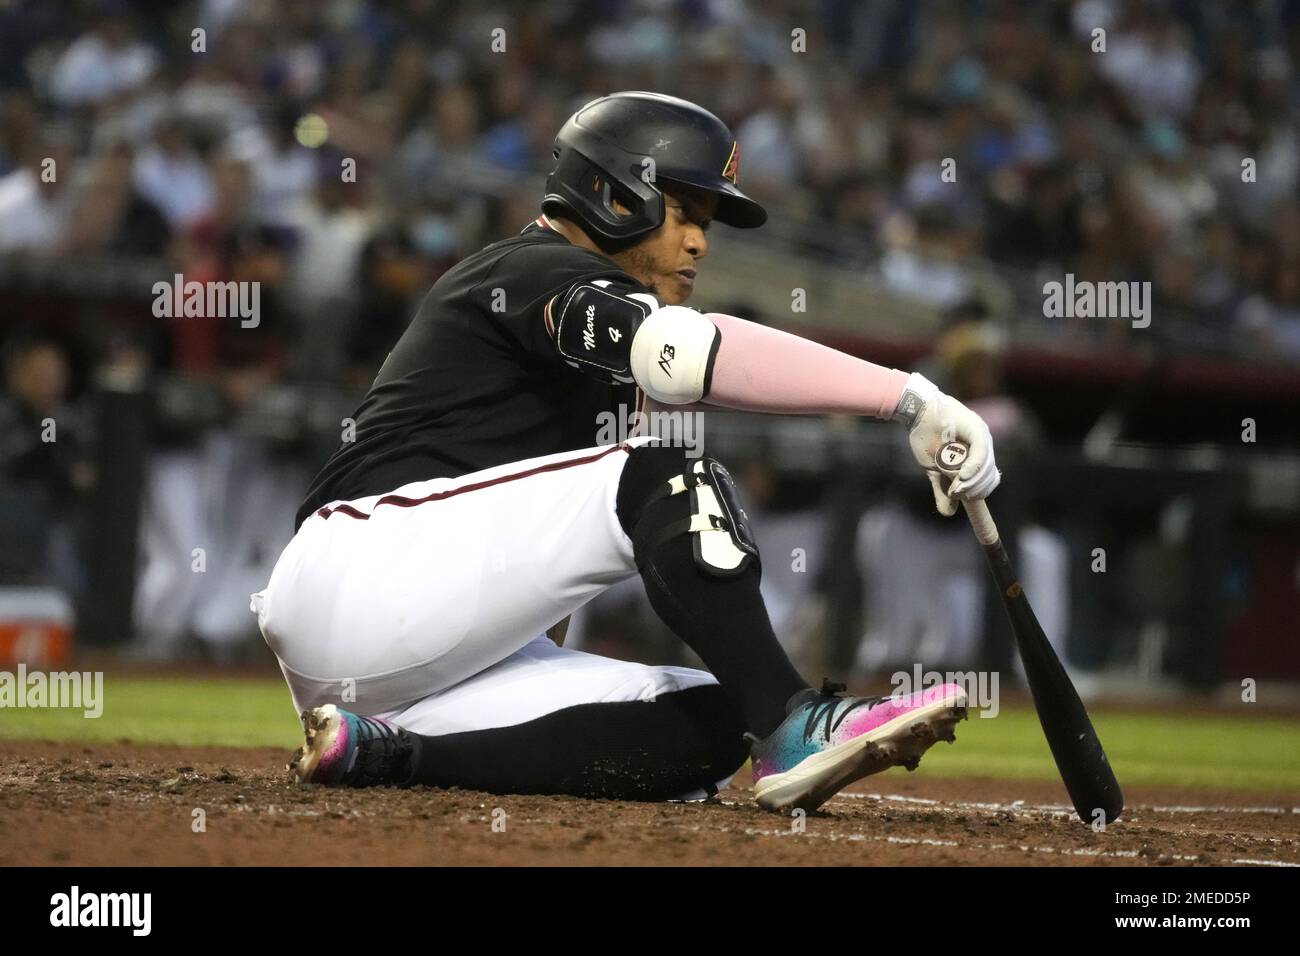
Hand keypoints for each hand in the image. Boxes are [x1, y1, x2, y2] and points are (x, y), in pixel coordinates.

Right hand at [892, 372, 999, 515]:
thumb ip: (942, 489)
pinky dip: (972, 469)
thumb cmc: (924, 436)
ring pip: (986, 468)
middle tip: (955, 493)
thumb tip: (948, 512)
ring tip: (955, 487)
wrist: (915, 411)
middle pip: (990, 475)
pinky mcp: (976, 429)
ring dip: (971, 482)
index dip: (979, 492)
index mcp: (978, 451)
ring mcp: (982, 434)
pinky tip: (962, 478)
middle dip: (974, 489)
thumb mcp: (933, 469)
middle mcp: (984, 442)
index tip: (964, 499)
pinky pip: (981, 454)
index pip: (989, 478)